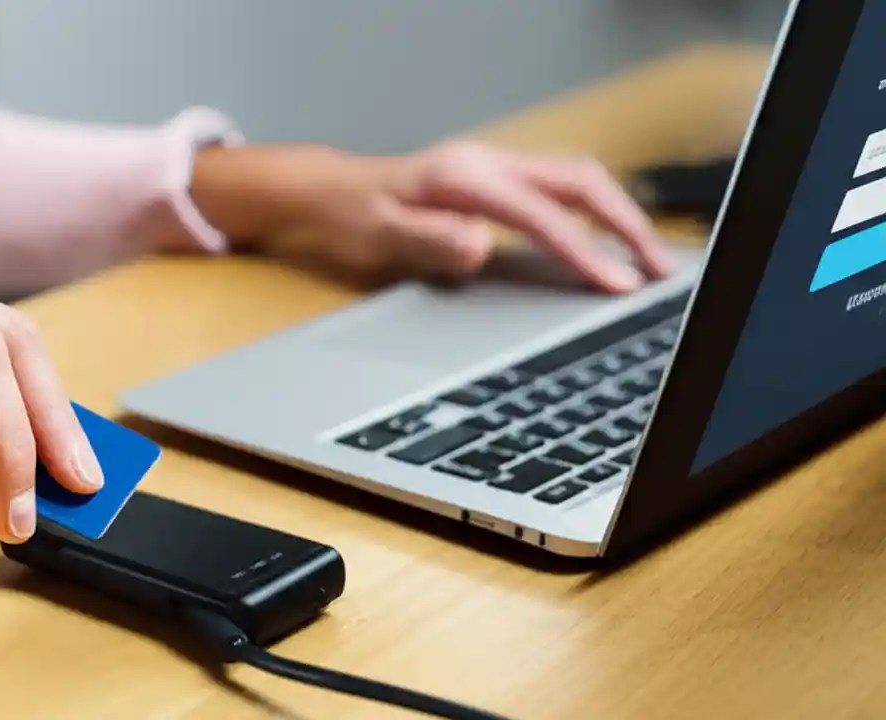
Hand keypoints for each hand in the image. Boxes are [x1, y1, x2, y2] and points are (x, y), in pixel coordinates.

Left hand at [192, 142, 672, 290]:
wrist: (331, 194)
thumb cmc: (353, 218)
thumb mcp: (381, 237)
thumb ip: (430, 242)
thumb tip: (478, 245)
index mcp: (465, 178)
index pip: (542, 215)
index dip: (583, 252)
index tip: (616, 286)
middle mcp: (488, 163)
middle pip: (580, 181)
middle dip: (626, 224)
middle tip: (659, 270)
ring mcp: (496, 167)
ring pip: (578, 181)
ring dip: (618, 217)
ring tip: (649, 261)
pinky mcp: (498, 181)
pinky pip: (561, 190)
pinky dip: (595, 214)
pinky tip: (610, 243)